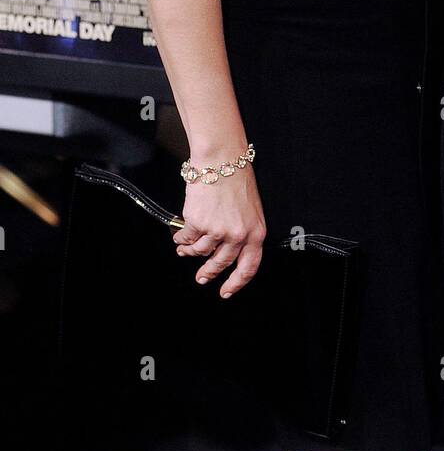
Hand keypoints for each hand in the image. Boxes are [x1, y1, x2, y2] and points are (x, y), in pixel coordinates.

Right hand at [172, 158, 266, 297]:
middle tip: (201, 278)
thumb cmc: (236, 178)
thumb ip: (243, 231)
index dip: (237, 283)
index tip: (226, 291)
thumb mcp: (250, 209)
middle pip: (221, 263)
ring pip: (200, 252)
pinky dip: (180, 239)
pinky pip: (186, 238)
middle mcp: (238, 235)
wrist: (221, 159)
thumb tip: (225, 250)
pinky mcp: (198, 224)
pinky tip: (179, 236)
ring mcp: (217, 231)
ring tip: (184, 249)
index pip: (249, 266)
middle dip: (208, 273)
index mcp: (256, 231)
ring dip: (190, 252)